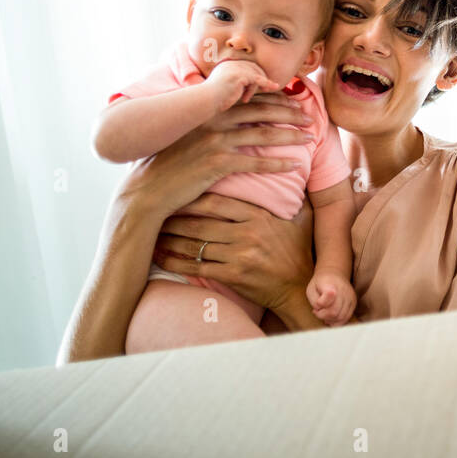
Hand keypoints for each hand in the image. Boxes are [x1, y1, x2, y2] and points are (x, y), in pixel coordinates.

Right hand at [118, 92, 310, 221]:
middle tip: (310, 117)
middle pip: (262, 111)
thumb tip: (226, 116)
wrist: (146, 188)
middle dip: (290, 113)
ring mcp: (215, 141)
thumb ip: (206, 122)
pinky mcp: (218, 164)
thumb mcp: (184, 134)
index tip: (294, 101)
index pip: (248, 98)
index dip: (274, 98)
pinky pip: (257, 162)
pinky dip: (279, 163)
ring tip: (309, 139)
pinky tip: (295, 165)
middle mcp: (213, 120)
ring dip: (291, 135)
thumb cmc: (164, 163)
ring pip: (264, 134)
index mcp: (207, 110)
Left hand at [153, 194, 316, 318]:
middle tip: (156, 212)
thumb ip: (295, 197)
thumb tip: (294, 169)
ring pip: (196, 244)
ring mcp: (239, 256)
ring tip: (153, 234)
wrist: (300, 289)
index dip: (193, 196)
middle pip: (201, 222)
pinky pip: (197, 267)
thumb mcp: (303, 219)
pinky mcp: (233, 276)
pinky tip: (162, 258)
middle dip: (175, 218)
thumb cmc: (299, 252)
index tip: (176, 192)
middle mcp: (247, 234)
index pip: (218, 201)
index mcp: (259, 216)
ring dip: (171, 239)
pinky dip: (176, 262)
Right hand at [207, 59, 283, 109]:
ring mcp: (236, 68)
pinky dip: (266, 84)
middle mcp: (232, 64)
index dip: (256, 73)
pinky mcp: (241, 75)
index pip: (246, 66)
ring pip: (255, 74)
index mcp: (227, 65)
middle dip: (262, 77)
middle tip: (269, 88)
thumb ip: (236, 85)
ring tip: (256, 95)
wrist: (206, 100)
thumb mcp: (226, 88)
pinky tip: (273, 87)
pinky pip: (257, 80)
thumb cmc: (213, 99)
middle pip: (253, 67)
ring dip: (258, 86)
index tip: (263, 82)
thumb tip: (247, 89)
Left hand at [307, 270, 355, 325]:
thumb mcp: (311, 289)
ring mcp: (350, 297)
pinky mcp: (354, 302)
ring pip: (341, 317)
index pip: (327, 299)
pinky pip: (347, 317)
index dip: (319, 305)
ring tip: (324, 314)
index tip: (316, 304)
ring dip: (330, 320)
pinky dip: (338, 321)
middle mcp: (343, 291)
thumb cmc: (320, 283)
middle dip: (323, 315)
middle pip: (334, 312)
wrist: (334, 274)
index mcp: (331, 286)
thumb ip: (314, 301)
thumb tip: (321, 310)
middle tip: (318, 311)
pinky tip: (331, 318)